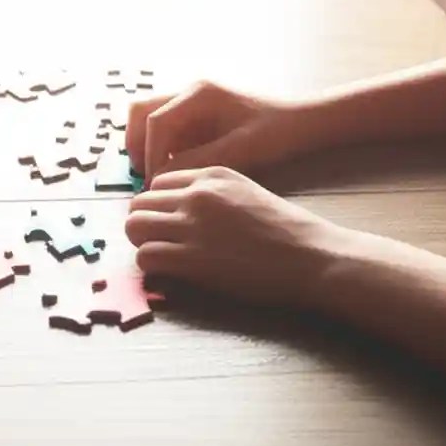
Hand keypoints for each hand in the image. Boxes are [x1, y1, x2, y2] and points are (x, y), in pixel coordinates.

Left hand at [125, 166, 351, 306]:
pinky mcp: (191, 259)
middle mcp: (197, 195)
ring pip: (134, 226)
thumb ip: (213, 194)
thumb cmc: (288, 231)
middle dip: (145, 222)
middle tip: (161, 241)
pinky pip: (145, 256)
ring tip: (164, 256)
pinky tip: (170, 272)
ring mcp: (192, 226)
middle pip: (139, 202)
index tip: (169, 221)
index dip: (159, 204)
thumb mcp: (247, 192)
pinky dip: (151, 266)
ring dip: (143, 242)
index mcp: (212, 174)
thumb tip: (182, 210)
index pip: (159, 181)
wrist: (310, 257)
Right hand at [126, 81, 317, 181]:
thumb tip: (161, 178)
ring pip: (148, 118)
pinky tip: (177, 171)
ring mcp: (191, 103)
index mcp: (200, 94)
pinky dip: (161, 149)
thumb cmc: (278, 133)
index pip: (156, 122)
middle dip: (137, 145)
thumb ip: (199, 162)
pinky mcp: (196, 117)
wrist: (303, 123)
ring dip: (146, 146)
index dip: (150, 155)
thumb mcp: (241, 151)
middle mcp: (190, 93)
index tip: (155, 184)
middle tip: (147, 176)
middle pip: (140, 112)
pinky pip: (165, 130)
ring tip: (159, 175)